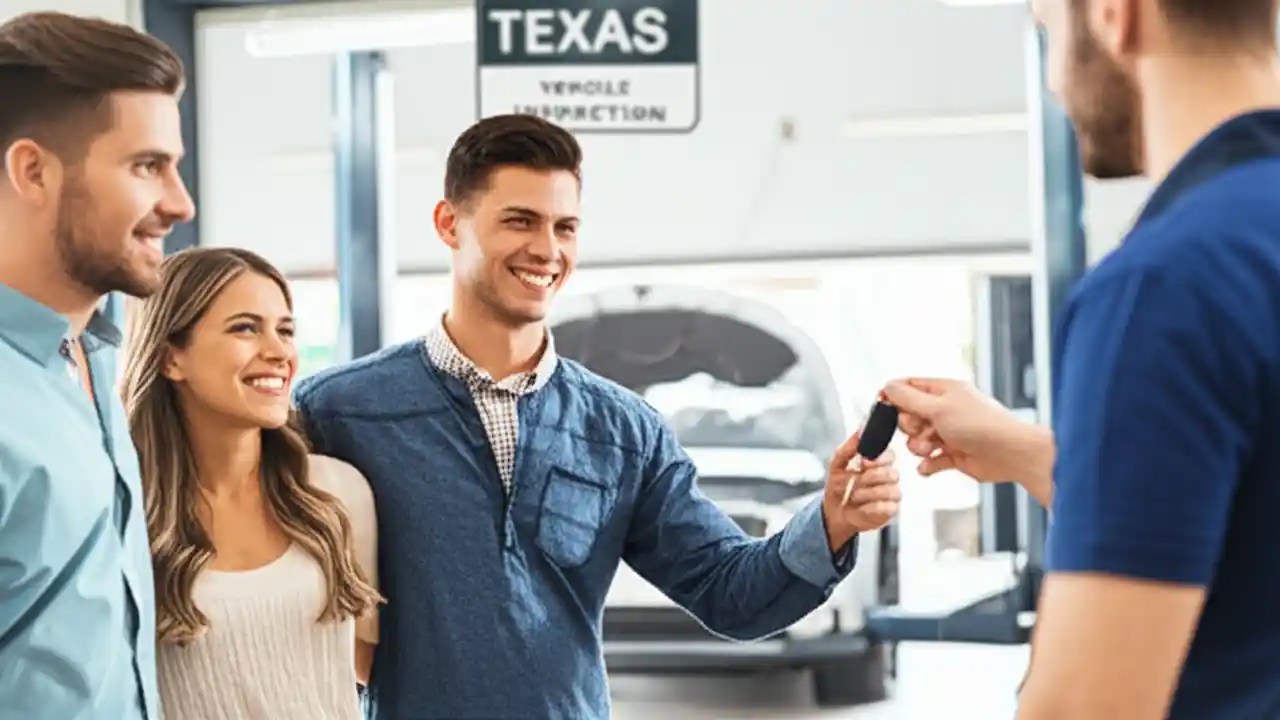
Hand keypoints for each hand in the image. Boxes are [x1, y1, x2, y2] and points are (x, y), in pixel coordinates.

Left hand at [821, 431, 900, 551]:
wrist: (833, 511)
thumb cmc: (839, 486)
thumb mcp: (838, 463)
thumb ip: (850, 446)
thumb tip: (861, 430)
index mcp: (878, 462)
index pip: (890, 455)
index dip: (878, 459)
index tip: (863, 463)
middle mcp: (888, 477)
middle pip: (891, 473)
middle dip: (868, 479)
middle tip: (854, 483)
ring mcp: (891, 494)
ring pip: (890, 490)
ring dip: (867, 493)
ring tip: (854, 496)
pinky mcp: (890, 511)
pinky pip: (887, 507)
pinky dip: (870, 507)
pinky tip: (861, 507)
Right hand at [880, 378, 1054, 504]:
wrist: (1010, 453)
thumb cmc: (979, 424)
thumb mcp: (938, 407)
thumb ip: (909, 398)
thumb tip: (887, 386)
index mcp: (943, 391)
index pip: (909, 387)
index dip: (893, 396)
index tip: (883, 407)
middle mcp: (945, 410)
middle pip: (909, 416)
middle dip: (909, 427)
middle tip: (922, 430)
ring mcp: (949, 433)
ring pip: (917, 440)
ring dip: (918, 447)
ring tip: (930, 449)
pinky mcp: (953, 455)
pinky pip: (930, 461)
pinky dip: (927, 464)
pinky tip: (930, 466)